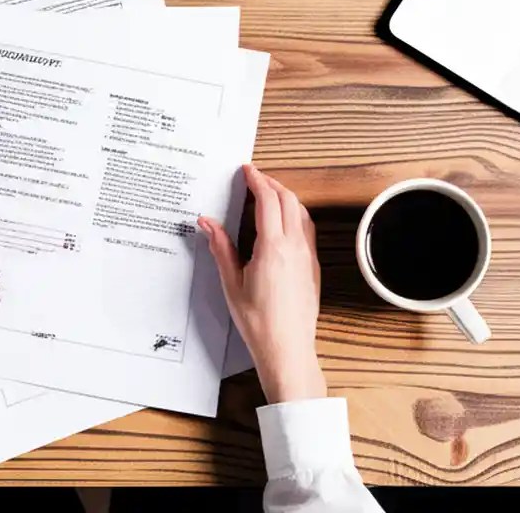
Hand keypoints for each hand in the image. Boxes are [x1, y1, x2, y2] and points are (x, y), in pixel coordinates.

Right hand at [198, 165, 325, 403]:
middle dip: (272, 184)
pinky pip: (307, 230)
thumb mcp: (231, 283)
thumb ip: (220, 248)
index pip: (268, 201)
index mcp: (272, 248)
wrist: (287, 349)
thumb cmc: (258, 322)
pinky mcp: (313, 268)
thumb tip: (207, 222)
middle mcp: (295, 248)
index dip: (257, 180)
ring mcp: (307, 257)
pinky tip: (284, 222)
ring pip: (301, 213)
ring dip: (286, 197)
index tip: (247, 170)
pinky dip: (295, 214)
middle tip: (254, 178)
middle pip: (288, 200)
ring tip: (268, 195)